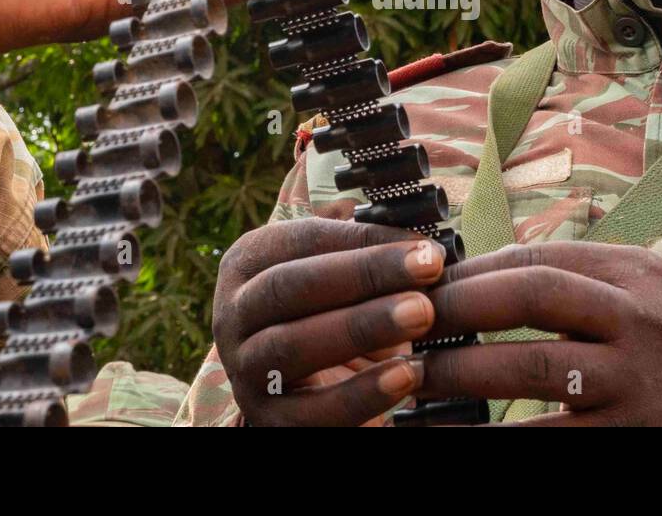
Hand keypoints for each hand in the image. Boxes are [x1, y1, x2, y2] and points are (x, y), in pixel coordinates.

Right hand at [213, 218, 445, 425]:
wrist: (307, 383)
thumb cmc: (330, 310)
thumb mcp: (338, 273)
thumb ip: (367, 248)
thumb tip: (424, 244)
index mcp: (248, 263)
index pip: (302, 241)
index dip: (364, 242)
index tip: (424, 247)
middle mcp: (233, 314)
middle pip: (290, 287)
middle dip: (364, 275)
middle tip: (427, 270)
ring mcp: (245, 370)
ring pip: (292, 346)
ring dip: (362, 327)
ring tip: (422, 314)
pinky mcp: (270, 420)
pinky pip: (313, 412)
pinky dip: (361, 395)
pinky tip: (406, 375)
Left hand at [414, 242, 661, 425]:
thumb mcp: (638, 294)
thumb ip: (573, 279)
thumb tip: (468, 271)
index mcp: (636, 273)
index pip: (537, 257)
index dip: (471, 271)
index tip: (422, 285)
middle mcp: (643, 320)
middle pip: (534, 296)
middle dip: (459, 306)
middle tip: (407, 322)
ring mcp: (640, 384)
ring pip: (533, 368)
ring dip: (461, 372)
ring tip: (413, 378)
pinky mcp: (630, 442)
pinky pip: (545, 438)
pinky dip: (490, 437)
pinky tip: (448, 434)